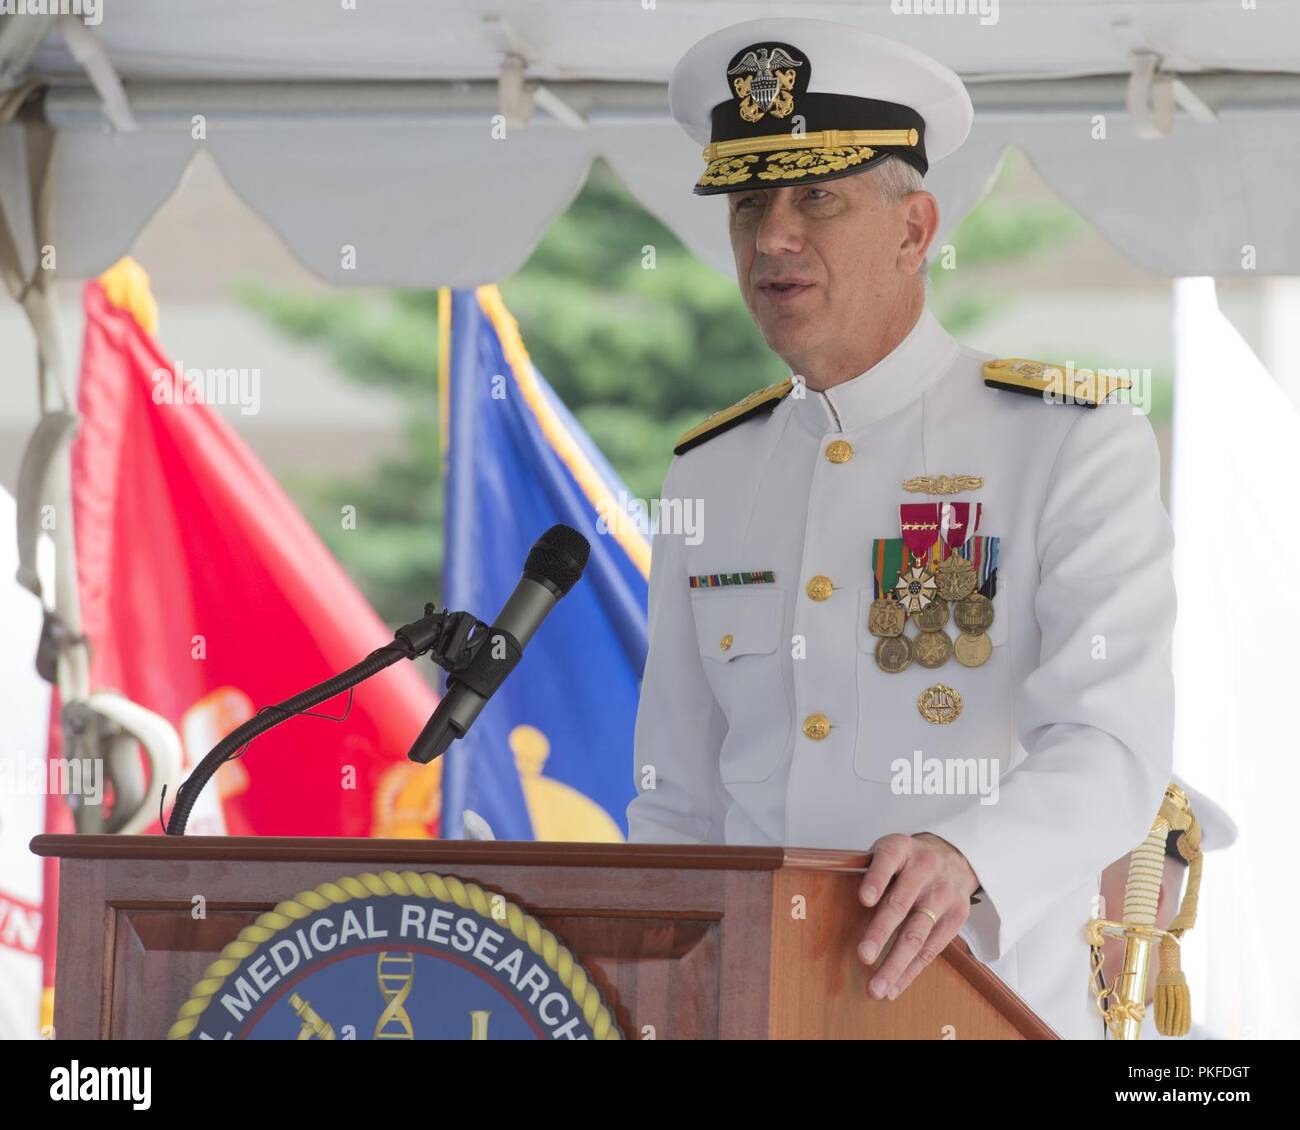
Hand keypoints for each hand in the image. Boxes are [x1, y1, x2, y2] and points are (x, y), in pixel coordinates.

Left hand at [857, 832, 979, 1000]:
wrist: (955, 857)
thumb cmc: (908, 860)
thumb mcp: (889, 850)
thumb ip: (869, 871)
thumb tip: (836, 902)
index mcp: (901, 849)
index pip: (887, 860)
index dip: (875, 879)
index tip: (864, 899)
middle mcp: (924, 870)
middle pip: (900, 905)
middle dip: (880, 932)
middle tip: (863, 955)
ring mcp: (942, 895)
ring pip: (917, 934)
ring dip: (895, 964)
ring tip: (877, 987)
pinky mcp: (956, 917)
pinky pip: (931, 949)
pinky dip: (910, 971)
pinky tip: (894, 986)